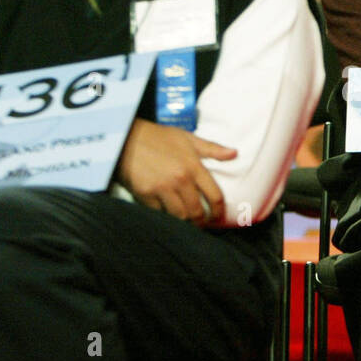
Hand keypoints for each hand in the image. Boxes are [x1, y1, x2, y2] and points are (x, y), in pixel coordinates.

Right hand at [115, 119, 235, 224]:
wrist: (126, 137)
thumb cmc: (158, 137)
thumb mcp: (187, 138)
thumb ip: (212, 149)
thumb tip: (234, 154)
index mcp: (194, 167)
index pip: (215, 196)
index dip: (219, 211)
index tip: (218, 217)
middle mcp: (180, 179)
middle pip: (197, 211)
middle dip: (201, 222)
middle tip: (201, 224)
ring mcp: (162, 188)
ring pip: (179, 216)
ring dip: (184, 222)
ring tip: (186, 223)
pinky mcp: (145, 194)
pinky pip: (159, 214)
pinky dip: (164, 216)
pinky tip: (167, 215)